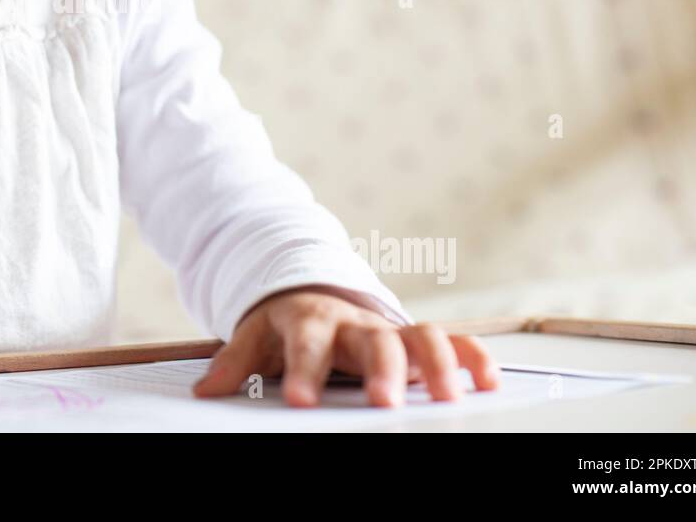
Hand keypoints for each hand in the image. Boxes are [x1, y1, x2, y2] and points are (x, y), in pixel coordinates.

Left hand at [193, 285, 500, 406]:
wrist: (312, 292)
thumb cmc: (287, 326)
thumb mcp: (255, 337)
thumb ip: (236, 362)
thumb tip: (206, 391)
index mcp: (311, 322)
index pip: (307, 344)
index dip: (305, 370)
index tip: (302, 401)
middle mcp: (355, 324)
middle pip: (372, 341)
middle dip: (380, 370)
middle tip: (384, 403)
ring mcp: (390, 330)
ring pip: (420, 336)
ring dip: (436, 364)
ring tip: (447, 397)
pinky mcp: (417, 340)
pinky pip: (452, 342)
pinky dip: (472, 357)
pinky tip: (488, 382)